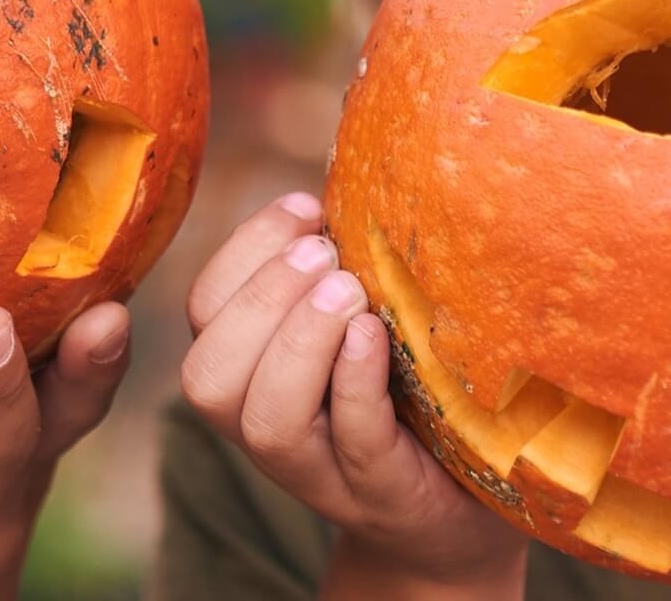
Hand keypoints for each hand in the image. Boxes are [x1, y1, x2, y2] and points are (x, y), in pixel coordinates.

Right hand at [178, 196, 523, 598]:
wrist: (465, 508)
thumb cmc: (413, 396)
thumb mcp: (370, 321)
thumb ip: (345, 266)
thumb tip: (360, 162)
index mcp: (253, 374)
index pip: (205, 310)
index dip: (245, 251)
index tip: (308, 208)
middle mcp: (269, 429)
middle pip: (208, 373)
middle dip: (261, 297)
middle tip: (327, 256)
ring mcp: (322, 471)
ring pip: (262, 418)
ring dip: (299, 341)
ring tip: (351, 295)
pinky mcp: (381, 494)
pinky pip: (351, 443)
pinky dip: (353, 384)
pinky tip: (375, 338)